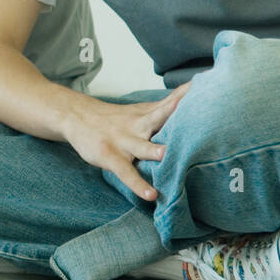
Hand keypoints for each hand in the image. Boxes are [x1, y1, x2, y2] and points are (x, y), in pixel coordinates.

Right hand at [63, 81, 192, 200]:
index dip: (185, 95)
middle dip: (174, 117)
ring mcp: (123, 141)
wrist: (75, 116)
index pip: (169, 103)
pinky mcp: (110, 157)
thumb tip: (192, 98)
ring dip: (153, 151)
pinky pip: (126, 172)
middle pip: (158, 119)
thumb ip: (164, 109)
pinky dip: (138, 184)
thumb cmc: (114, 118)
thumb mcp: (138, 111)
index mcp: (146, 114)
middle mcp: (137, 126)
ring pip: (142, 147)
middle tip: (197, 118)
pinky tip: (150, 194)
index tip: (204, 85)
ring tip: (165, 155)